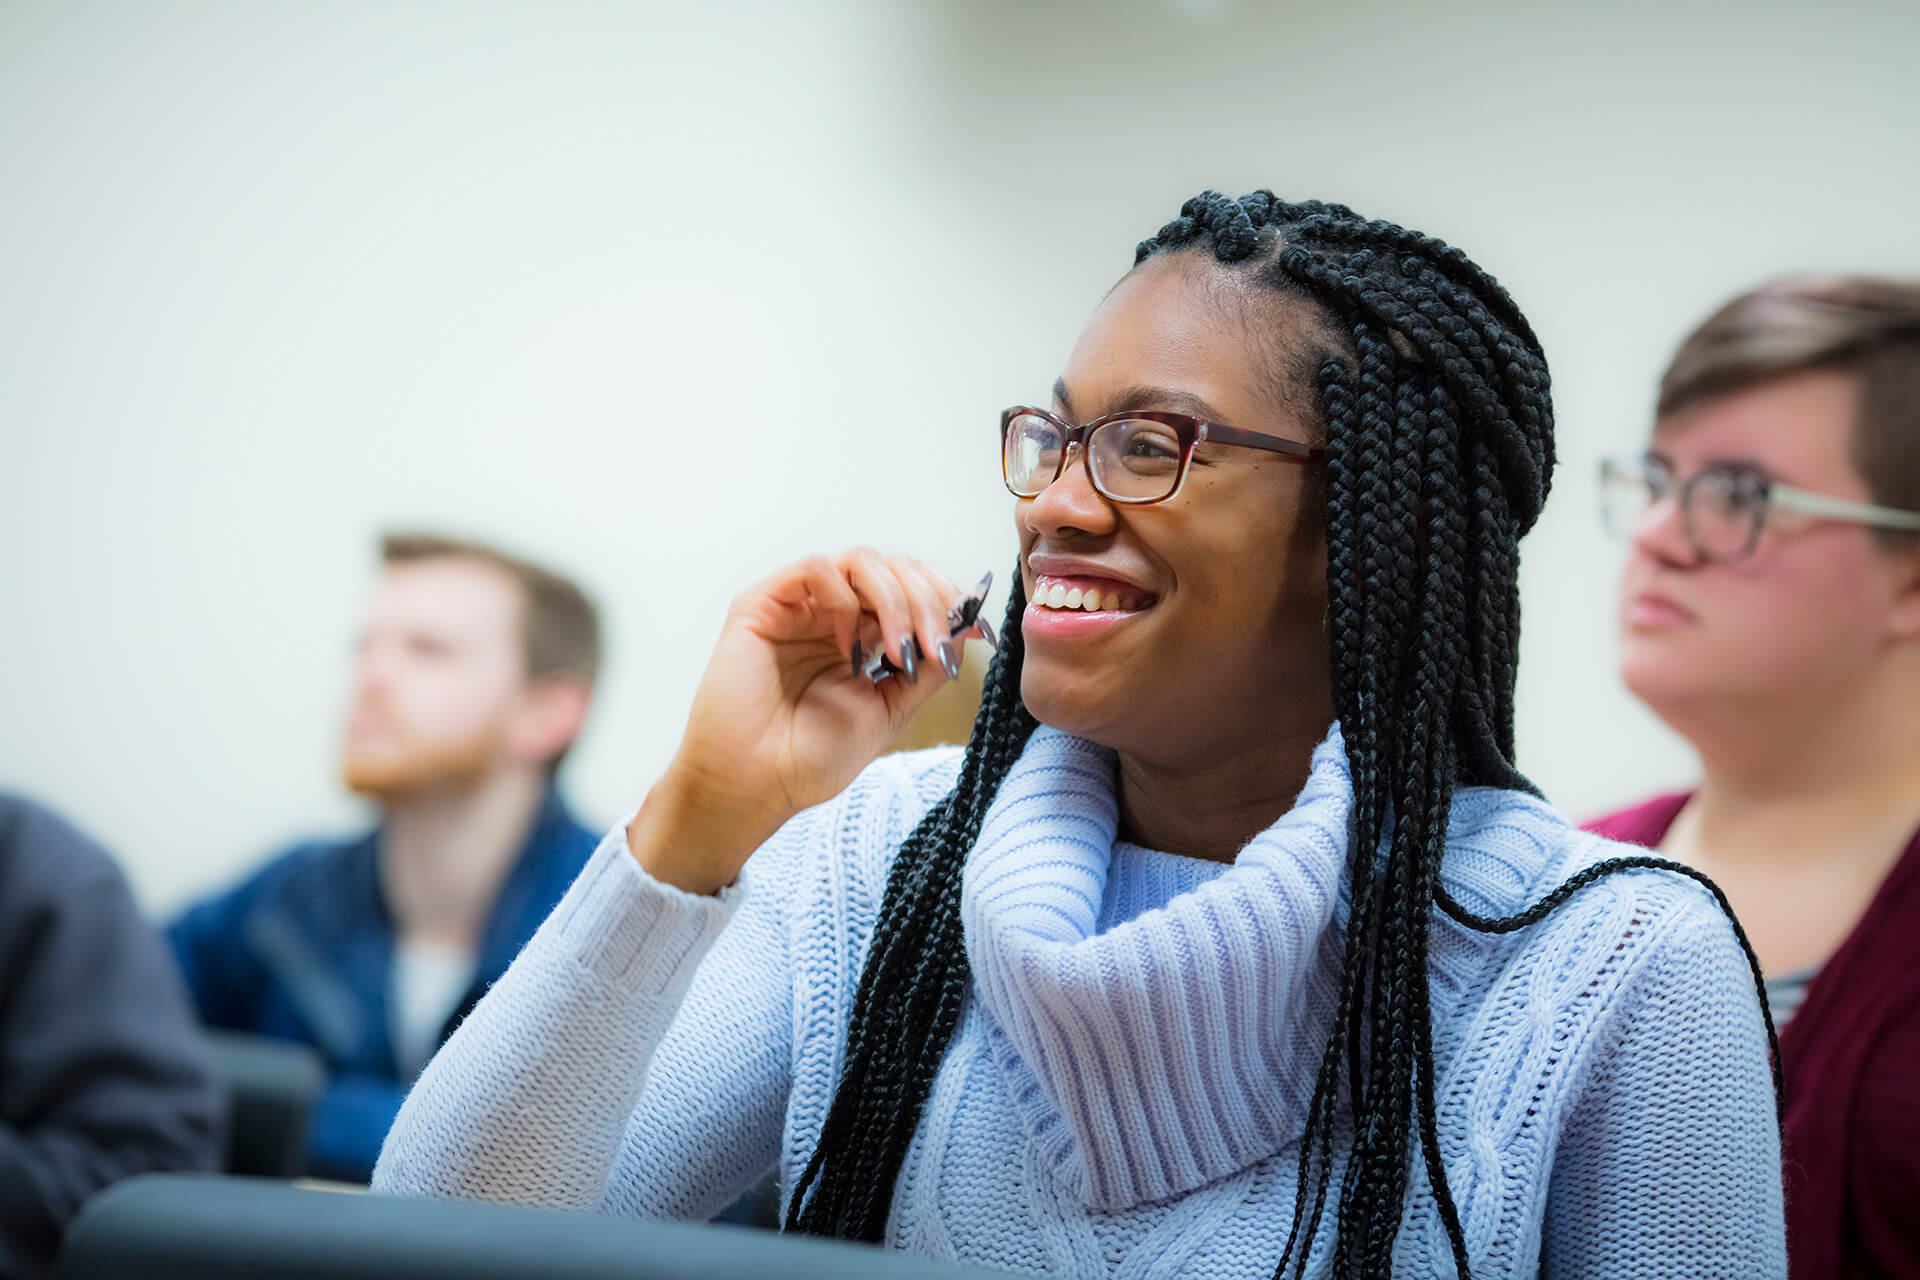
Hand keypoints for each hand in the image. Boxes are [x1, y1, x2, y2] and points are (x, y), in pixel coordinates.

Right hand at [628, 549, 985, 893]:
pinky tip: (848, 645)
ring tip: (900, 648)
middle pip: (893, 568)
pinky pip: (814, 569)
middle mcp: (831, 615)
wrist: (758, 787)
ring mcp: (798, 608)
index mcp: (861, 636)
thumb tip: (968, 627)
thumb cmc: (810, 758)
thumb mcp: (890, 710)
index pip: (911, 589)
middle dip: (928, 600)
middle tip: (936, 644)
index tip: (974, 628)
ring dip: (895, 599)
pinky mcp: (761, 606)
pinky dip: (844, 597)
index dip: (945, 600)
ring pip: (860, 561)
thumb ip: (926, 668)